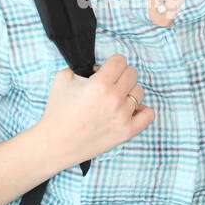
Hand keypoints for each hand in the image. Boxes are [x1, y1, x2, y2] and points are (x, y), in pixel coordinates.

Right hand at [35, 54, 154, 167]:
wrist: (55, 143)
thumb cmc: (57, 111)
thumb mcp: (63, 78)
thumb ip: (82, 66)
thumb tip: (99, 68)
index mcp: (100, 84)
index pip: (121, 61)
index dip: (111, 63)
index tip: (104, 71)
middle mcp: (114, 99)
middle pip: (133, 74)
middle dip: (120, 75)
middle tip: (109, 84)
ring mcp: (122, 116)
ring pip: (139, 92)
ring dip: (128, 92)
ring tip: (114, 99)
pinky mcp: (126, 132)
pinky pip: (148, 114)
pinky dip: (142, 110)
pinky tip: (129, 110)